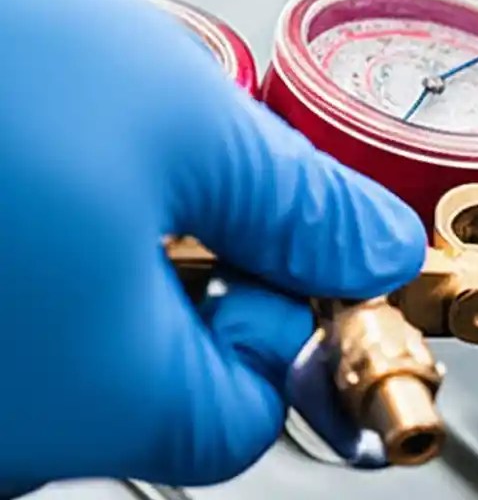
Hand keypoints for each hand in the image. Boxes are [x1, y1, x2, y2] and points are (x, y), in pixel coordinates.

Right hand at [0, 0, 424, 492]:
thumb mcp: (184, 122)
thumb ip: (300, 208)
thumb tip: (373, 252)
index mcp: (92, 401)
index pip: (235, 423)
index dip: (276, 327)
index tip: (275, 248)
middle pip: (139, 396)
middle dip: (182, 291)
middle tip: (172, 186)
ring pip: (53, 363)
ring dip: (93, 272)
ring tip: (70, 164)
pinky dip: (20, 272)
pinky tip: (14, 181)